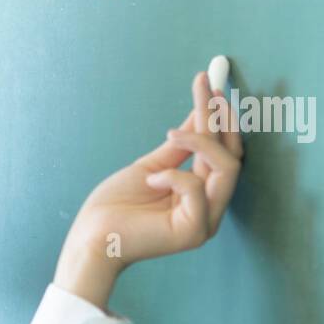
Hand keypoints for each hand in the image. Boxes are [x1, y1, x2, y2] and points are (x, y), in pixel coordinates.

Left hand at [54, 70, 243, 308]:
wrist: (91, 236)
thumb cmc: (115, 206)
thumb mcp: (150, 166)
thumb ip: (180, 147)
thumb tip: (200, 115)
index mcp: (201, 195)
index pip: (223, 153)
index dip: (220, 119)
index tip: (211, 87)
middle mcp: (210, 209)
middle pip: (232, 157)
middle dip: (220, 119)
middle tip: (208, 89)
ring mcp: (205, 222)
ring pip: (227, 168)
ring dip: (201, 142)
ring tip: (169, 135)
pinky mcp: (193, 231)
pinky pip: (197, 188)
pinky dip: (173, 176)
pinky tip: (151, 180)